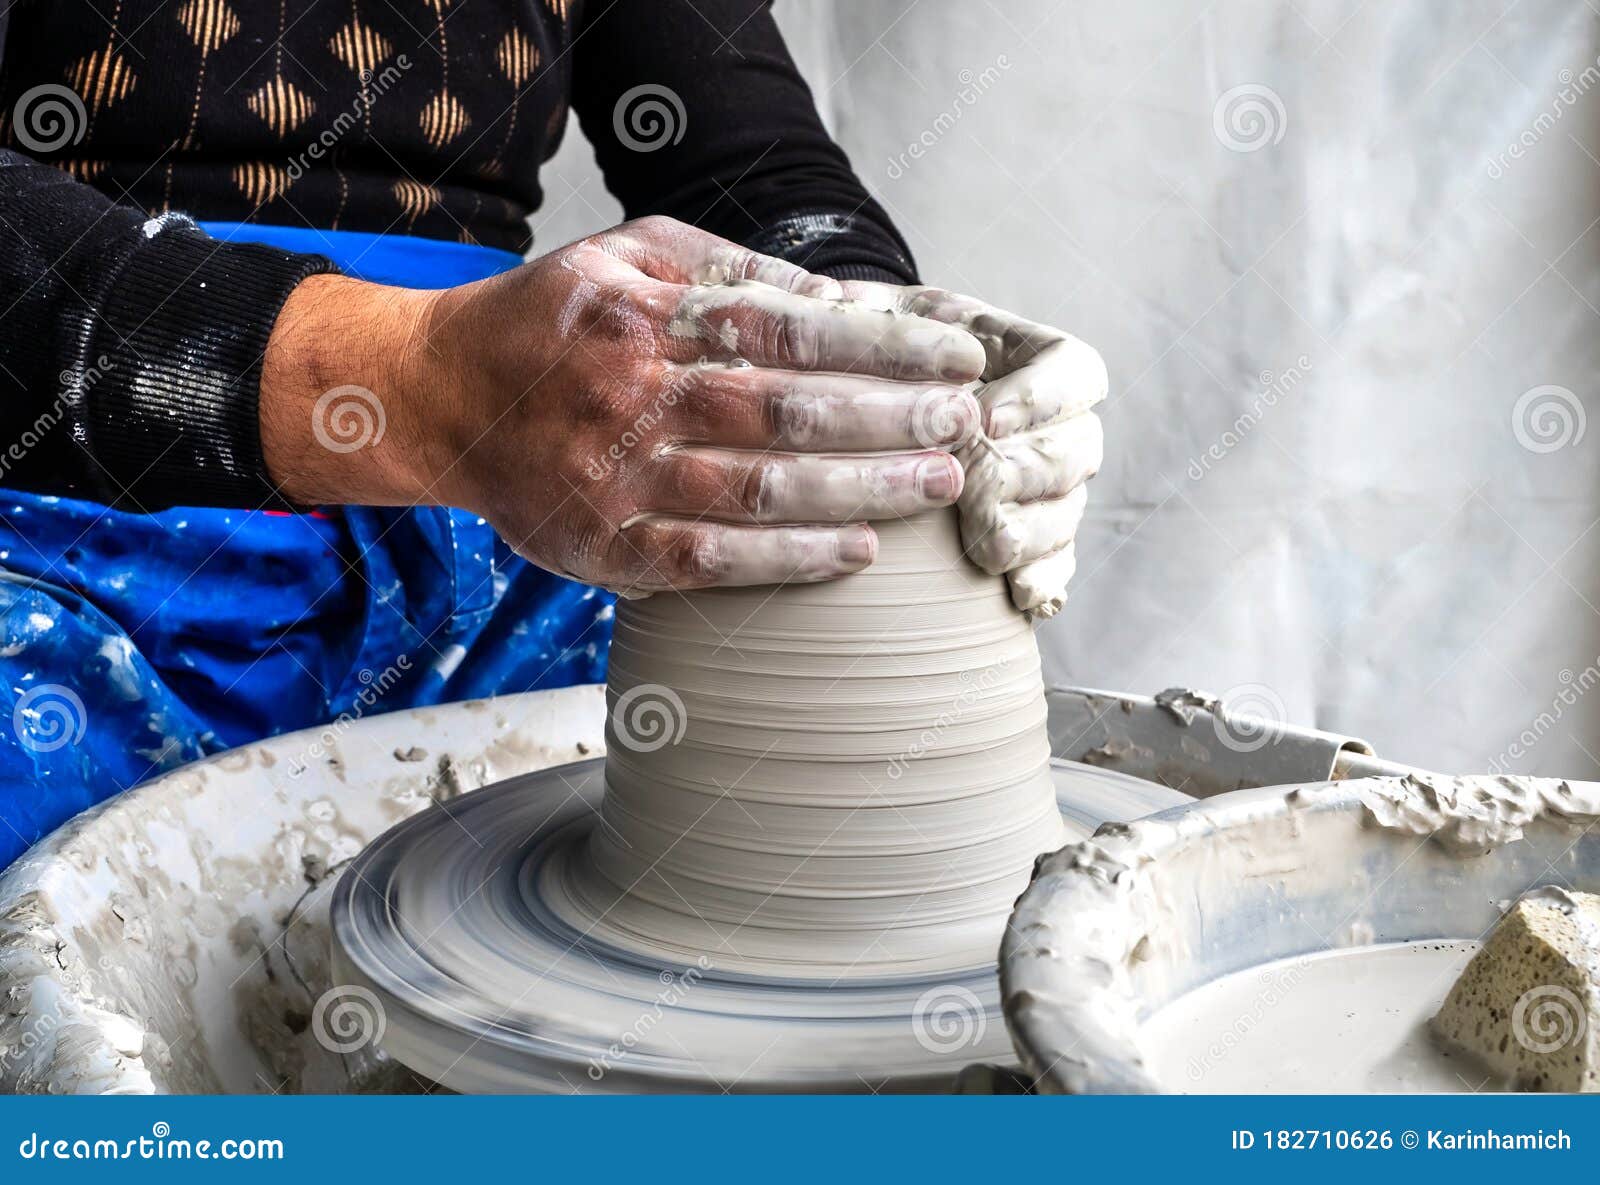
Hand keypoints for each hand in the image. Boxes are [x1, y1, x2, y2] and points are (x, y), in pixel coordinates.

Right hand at [261, 216, 986, 592]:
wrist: (440, 399)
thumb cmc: (550, 321)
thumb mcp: (626, 254)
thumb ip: (728, 267)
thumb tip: (839, 299)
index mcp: (646, 314)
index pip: (790, 327)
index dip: (883, 345)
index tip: (955, 357)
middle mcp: (635, 396)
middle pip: (791, 410)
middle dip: (895, 419)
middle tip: (968, 426)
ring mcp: (620, 478)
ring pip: (764, 489)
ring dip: (865, 490)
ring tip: (940, 484)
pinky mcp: (606, 547)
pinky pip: (715, 561)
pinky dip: (793, 560)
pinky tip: (860, 552)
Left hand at [838, 282, 1106, 618]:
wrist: (890, 404)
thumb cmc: (887, 353)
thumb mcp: (879, 319)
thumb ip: (865, 315)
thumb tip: (828, 305)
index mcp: (1035, 359)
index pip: (1073, 373)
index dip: (1040, 397)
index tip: (986, 417)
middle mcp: (1058, 424)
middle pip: (1078, 450)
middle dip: (1027, 474)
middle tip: (978, 492)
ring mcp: (1051, 484)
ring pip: (1068, 509)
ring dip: (1032, 533)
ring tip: (988, 549)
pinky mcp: (1035, 534)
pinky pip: (1056, 561)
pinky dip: (1042, 579)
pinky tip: (1021, 598)